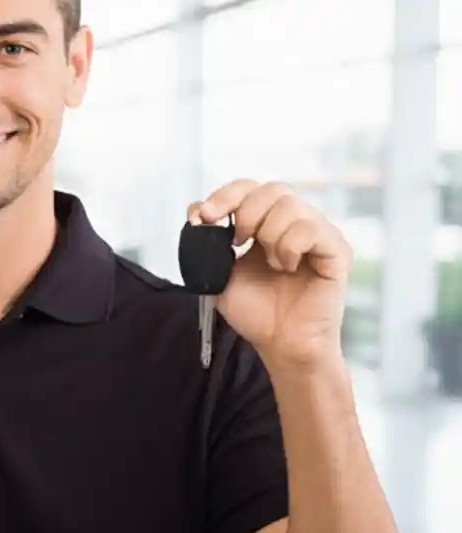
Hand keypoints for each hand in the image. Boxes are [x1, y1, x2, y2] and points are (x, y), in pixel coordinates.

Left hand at [190, 179, 353, 371]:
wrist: (279, 344)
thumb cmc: (256, 312)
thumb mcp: (219, 273)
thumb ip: (207, 242)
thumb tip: (196, 210)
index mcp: (267, 224)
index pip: (250, 188)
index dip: (226, 195)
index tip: (206, 216)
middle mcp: (296, 223)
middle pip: (272, 189)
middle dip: (245, 212)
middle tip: (237, 243)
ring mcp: (318, 234)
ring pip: (290, 205)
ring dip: (269, 234)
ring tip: (270, 263)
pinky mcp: (336, 251)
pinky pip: (311, 228)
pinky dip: (289, 246)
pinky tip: (286, 267)